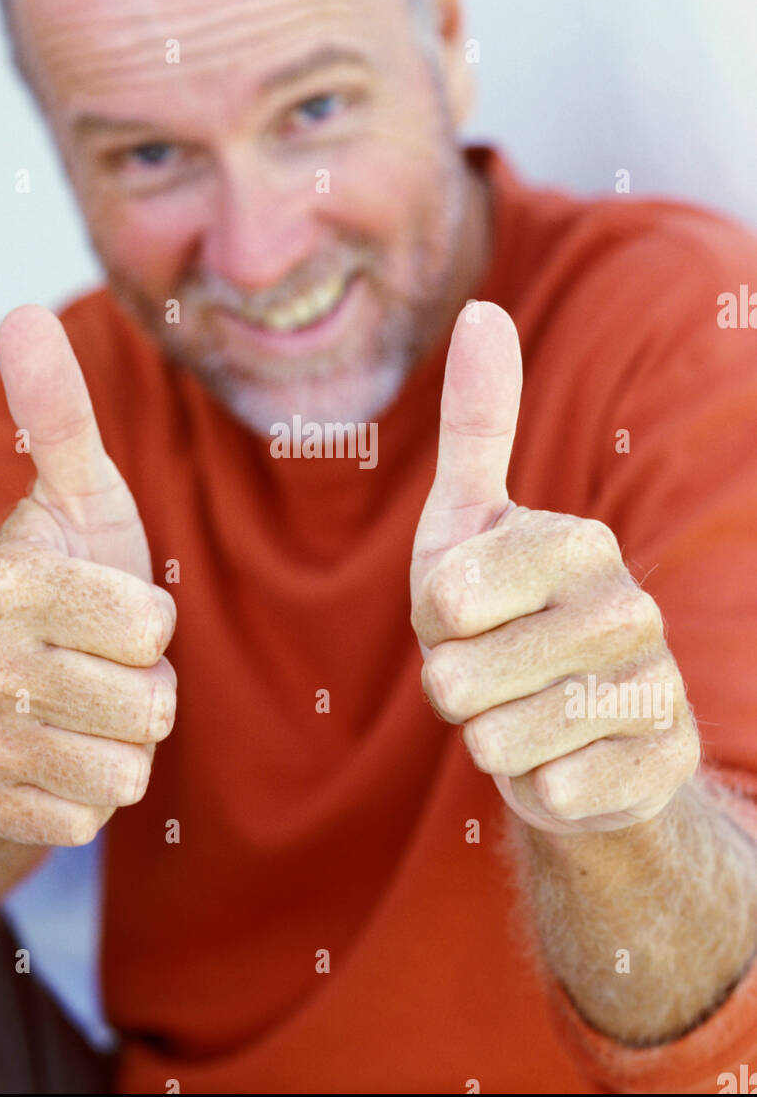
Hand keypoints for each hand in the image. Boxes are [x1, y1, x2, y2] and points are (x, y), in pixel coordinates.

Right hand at [0, 305, 176, 845]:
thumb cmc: (52, 588)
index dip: (149, 624)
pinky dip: (87, 794)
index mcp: (2, 582)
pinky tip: (53, 758)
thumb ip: (61, 419)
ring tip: (80, 709)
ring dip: (121, 742)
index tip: (109, 609)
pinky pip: (87, 818)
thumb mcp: (73, 503)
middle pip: (146, 706)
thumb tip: (24, 315)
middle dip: (142, 688)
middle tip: (97, 666)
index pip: (149, 628)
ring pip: (124, 770)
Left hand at [409, 301, 699, 834]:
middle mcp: (628, 605)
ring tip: (519, 710)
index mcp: (575, 543)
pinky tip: (562, 757)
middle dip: (453, 688)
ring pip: (501, 738)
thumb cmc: (500, 616)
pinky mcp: (662, 759)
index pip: (445, 598)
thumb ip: (478, 424)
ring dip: (489, 737)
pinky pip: (553, 787)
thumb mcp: (468, 521)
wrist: (566, 726)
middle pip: (461, 677)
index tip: (466, 614)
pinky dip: (535, 783)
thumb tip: (482, 308)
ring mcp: (653, 684)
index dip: (434, 623)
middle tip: (490, 671)